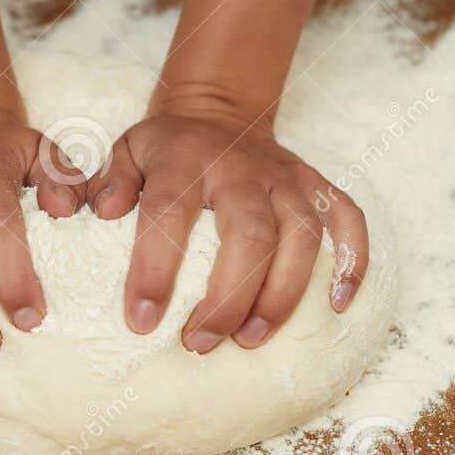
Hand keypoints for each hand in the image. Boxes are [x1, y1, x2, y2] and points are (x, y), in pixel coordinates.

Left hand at [81, 107, 368, 352]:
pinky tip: (339, 305)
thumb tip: (101, 211)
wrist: (218, 112)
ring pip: (302, 235)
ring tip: (251, 339)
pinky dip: (353, 260)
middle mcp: (242, 167)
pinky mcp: (319, 185)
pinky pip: (349, 219)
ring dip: (281, 294)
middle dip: (228, 297)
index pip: (169, 213)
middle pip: (250, 234)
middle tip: (200, 342)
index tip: (141, 321)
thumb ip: (107, 181)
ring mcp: (288, 176)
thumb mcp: (124, 152)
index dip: (155, 269)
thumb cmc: (165, 150)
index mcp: (186, 158)